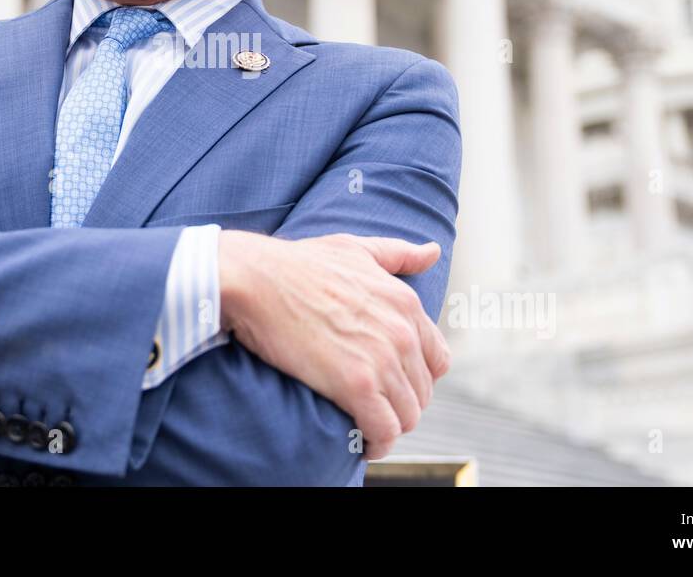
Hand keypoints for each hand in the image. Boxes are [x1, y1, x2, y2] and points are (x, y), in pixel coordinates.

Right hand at [218, 230, 449, 460]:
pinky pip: (384, 430)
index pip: (436, 359)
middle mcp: (402, 332)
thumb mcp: (355, 249)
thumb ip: (398, 254)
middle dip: (401, 403)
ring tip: (366, 428)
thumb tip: (432, 251)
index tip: (393, 384)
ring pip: (407, 415)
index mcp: (406, 303)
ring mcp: (381, 360)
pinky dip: (376, 443)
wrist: (256, 280)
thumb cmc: (298, 264)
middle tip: (373, 408)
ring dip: (389, 427)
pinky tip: (362, 443)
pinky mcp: (357, 386)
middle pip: (422, 391)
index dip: (417, 376)